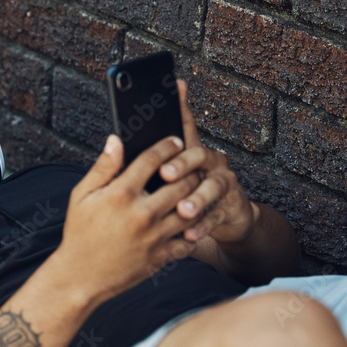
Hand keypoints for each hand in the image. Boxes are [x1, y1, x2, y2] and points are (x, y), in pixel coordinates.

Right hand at [52, 134, 204, 304]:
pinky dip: (194, 231)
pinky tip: (190, 222)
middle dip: (191, 170)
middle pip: (182, 182)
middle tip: (194, 165)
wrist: (80, 276)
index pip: (153, 159)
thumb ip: (103, 167)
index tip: (176, 141)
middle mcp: (142, 213)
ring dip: (198, 198)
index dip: (168, 145)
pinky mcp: (160, 257)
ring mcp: (154, 237)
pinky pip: (189, 240)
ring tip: (197, 190)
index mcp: (121, 194)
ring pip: (192, 210)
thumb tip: (116, 140)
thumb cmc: (80, 233)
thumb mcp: (81, 195)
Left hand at [157, 79, 257, 244]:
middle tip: (165, 175)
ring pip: (212, 186)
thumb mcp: (170, 171)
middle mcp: (210, 162)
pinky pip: (217, 215)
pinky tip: (190, 235)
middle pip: (199, 156)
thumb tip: (116, 136)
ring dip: (197, 198)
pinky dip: (204, 225)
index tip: (165, 111)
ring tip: (181, 211)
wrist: (227, 216)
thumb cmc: (187, 190)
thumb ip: (148, 155)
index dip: (177, 117)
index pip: (185, 128)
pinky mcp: (230, 207)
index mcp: (191, 150)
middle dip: (182, 165)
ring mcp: (223, 184)